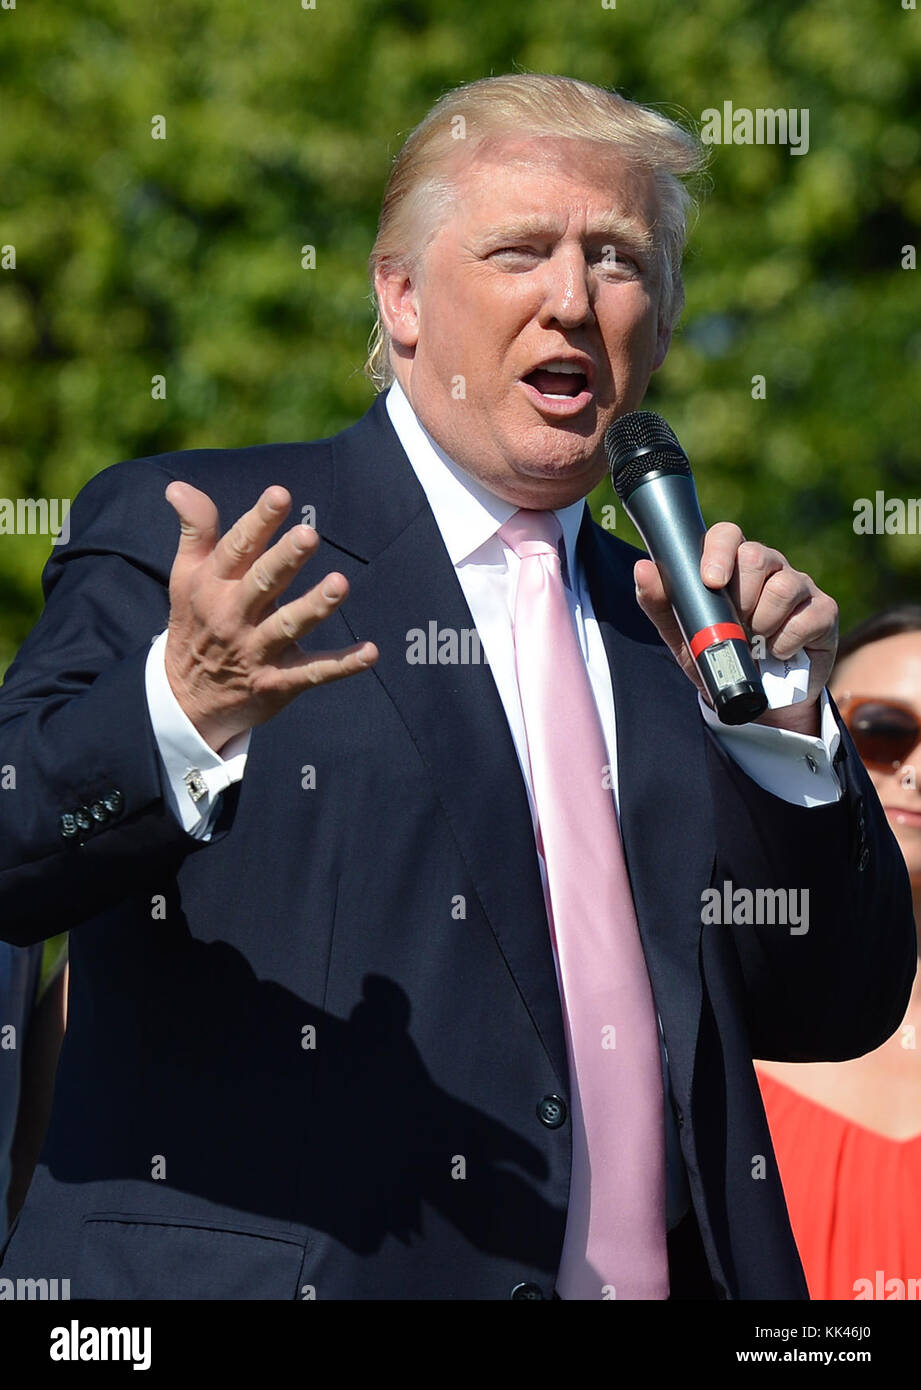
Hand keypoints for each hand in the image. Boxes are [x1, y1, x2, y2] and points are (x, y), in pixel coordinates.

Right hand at [163, 483, 377, 751]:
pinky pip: (313, 674)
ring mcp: (257, 651)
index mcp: (213, 586)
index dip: (259, 521)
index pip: (237, 548)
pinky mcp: (277, 683)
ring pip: (289, 626)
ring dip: (315, 607)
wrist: (185, 699)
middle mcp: (234, 616)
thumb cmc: (196, 623)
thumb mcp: (186, 576)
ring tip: (339, 584)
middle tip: (309, 535)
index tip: (280, 494)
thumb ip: (195, 530)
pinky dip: (343, 666)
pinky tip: (370, 653)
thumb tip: (178, 485)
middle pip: (263, 583)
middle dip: (285, 559)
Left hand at [634, 522, 837, 735]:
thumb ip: (661, 603)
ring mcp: (799, 586)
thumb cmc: (720, 655)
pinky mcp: (823, 612)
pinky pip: (808, 616)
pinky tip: (778, 652)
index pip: (727, 535)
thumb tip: (643, 568)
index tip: (711, 581)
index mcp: (733, 564)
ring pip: (784, 584)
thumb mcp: (684, 635)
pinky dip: (787, 641)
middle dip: (741, 595)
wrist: (757, 699)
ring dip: (763, 620)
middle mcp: (768, 567)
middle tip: (736, 623)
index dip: (719, 551)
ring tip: (756, 641)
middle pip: (757, 555)